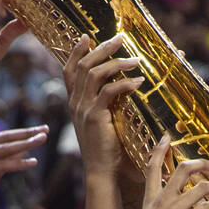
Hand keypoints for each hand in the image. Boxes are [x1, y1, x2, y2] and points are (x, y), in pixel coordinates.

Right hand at [0, 127, 49, 208]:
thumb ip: (2, 165)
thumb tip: (19, 153)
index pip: (1, 138)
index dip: (21, 134)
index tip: (39, 131)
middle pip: (4, 138)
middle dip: (26, 134)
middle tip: (45, 130)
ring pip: (4, 149)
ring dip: (25, 144)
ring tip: (42, 140)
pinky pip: (1, 165)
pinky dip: (18, 164)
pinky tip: (33, 162)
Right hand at [64, 34, 143, 175]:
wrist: (101, 172)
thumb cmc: (107, 150)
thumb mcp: (105, 122)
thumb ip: (109, 104)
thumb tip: (126, 87)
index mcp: (75, 103)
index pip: (70, 70)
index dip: (76, 52)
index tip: (87, 37)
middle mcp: (75, 103)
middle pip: (84, 65)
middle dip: (102, 49)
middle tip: (120, 38)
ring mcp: (83, 109)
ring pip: (94, 73)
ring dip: (116, 62)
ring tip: (136, 60)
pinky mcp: (95, 116)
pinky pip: (109, 91)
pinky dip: (125, 83)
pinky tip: (138, 82)